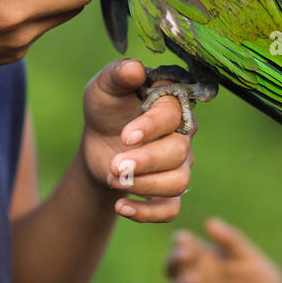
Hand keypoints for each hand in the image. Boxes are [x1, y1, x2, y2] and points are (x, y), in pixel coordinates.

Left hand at [80, 59, 193, 222]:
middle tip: (113, 164)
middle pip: (178, 153)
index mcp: (170, 104)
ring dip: (144, 186)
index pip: (171, 116)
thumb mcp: (105, 88)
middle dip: (144, 162)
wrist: (100, 140)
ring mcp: (178, 165)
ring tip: (112, 179)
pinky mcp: (168, 191)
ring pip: (179, 182)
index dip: (151, 127)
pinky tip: (121, 206)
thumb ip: (118, 75)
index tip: (124, 136)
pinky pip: (171, 209)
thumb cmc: (108, 108)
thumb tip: (134, 68)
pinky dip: (147, 213)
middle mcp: (182, 135)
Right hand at [167, 217, 281, 282]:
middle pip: (172, 268)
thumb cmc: (262, 279)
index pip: (182, 245)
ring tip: (193, 280)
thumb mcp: (249, 256)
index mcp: (203, 256)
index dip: (179, 241)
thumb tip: (209, 222)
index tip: (184, 239)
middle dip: (173, 261)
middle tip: (184, 255)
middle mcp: (194, 276)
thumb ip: (230, 239)